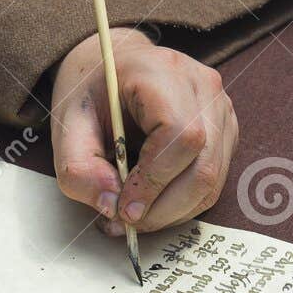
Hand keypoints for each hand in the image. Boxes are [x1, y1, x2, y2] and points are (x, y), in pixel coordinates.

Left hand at [51, 29, 236, 234]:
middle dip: (163, 208)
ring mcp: (221, 111)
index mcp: (163, 73)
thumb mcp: (68, 127)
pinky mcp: (225, 132)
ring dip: (172, 212)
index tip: (124, 207)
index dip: (155, 180)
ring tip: (135, 217)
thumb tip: (111, 206)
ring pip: (211, 181)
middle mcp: (203, 88)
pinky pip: (213, 181)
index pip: (180, 134)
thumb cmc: (93, 94)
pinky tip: (153, 204)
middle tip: (126, 222)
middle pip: (203, 166)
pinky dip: (182, 204)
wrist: (116, 70)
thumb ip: (80, 169)